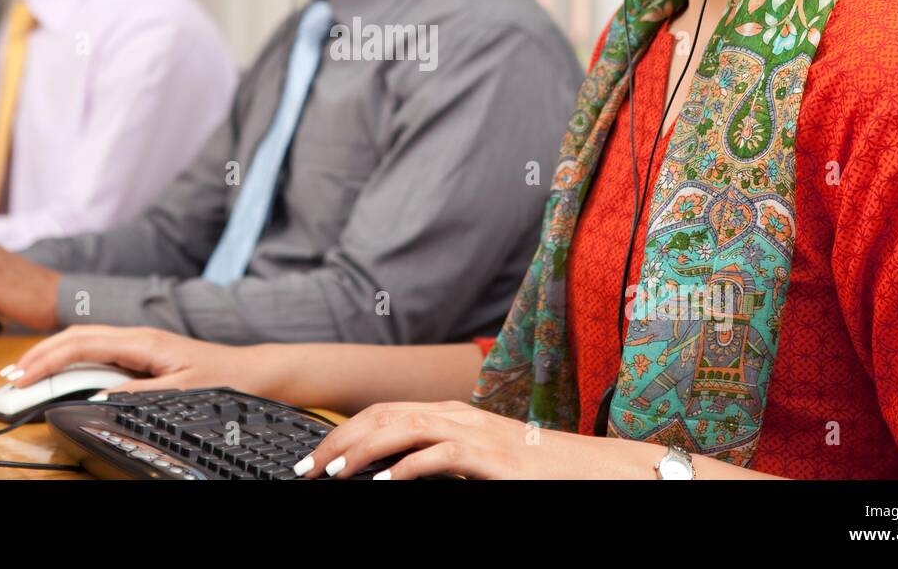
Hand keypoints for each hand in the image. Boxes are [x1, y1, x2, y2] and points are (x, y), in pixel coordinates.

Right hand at [4, 325, 276, 396]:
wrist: (248, 370)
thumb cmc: (220, 378)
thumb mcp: (180, 391)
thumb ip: (139, 393)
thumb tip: (100, 396)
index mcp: (142, 341)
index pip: (82, 343)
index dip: (48, 359)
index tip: (23, 378)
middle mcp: (136, 336)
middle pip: (76, 336)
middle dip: (39, 353)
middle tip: (10, 377)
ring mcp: (137, 342)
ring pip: (84, 340)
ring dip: (52, 355)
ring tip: (25, 374)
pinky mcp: (140, 351)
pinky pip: (98, 349)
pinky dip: (72, 359)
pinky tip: (60, 372)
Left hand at [293, 400, 648, 479]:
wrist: (588, 468)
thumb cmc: (531, 469)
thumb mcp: (474, 462)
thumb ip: (435, 460)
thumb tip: (390, 475)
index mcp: (448, 414)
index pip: (383, 413)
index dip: (344, 432)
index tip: (315, 458)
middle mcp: (455, 415)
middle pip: (383, 416)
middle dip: (340, 441)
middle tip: (309, 468)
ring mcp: (473, 432)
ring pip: (403, 429)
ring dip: (362, 452)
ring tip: (333, 473)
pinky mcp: (490, 456)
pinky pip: (440, 456)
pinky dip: (408, 467)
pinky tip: (384, 483)